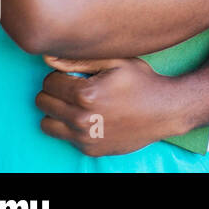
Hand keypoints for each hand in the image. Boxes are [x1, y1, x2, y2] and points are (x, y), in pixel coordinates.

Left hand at [36, 55, 180, 156]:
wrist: (166, 111)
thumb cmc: (142, 82)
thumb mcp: (116, 61)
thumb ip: (80, 59)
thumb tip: (47, 58)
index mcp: (85, 94)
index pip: (49, 83)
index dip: (60, 76)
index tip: (74, 76)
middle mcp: (81, 119)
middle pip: (43, 103)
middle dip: (55, 93)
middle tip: (74, 89)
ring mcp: (84, 137)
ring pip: (46, 124)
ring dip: (57, 112)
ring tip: (76, 105)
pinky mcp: (90, 150)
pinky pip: (64, 138)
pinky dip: (72, 128)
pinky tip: (91, 119)